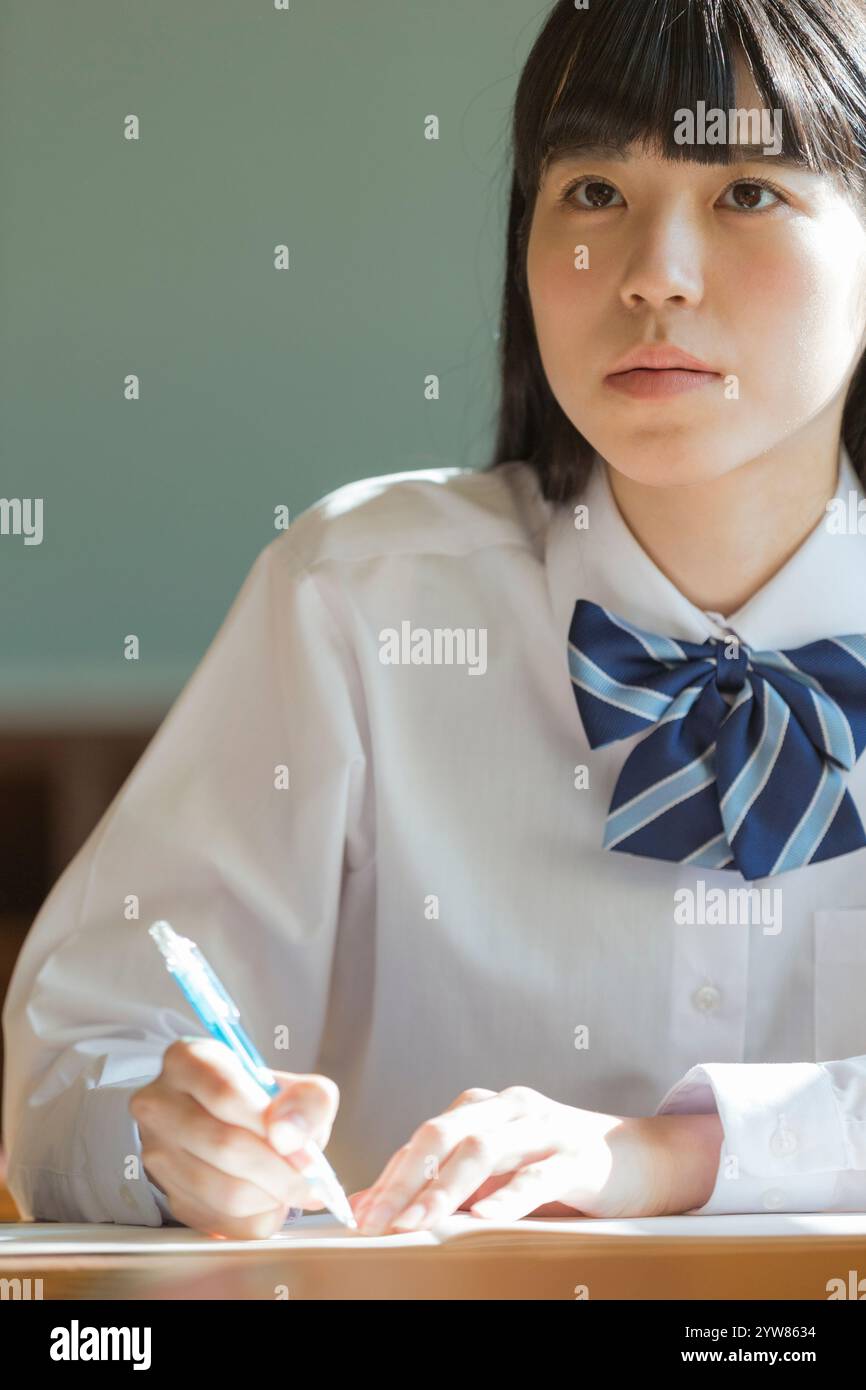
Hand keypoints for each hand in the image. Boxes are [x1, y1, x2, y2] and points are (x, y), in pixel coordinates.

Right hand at [130, 1039, 339, 1237]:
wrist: (227, 1122)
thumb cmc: (260, 1101)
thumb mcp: (293, 1085)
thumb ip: (308, 1101)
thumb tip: (290, 1138)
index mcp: (187, 1061)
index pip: (226, 1095)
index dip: (273, 1127)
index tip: (307, 1151)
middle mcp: (159, 1104)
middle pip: (223, 1145)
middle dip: (279, 1171)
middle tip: (311, 1182)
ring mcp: (155, 1151)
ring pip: (220, 1190)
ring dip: (269, 1199)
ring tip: (292, 1189)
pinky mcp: (166, 1192)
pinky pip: (218, 1221)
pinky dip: (255, 1219)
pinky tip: (270, 1203)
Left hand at [354, 1086, 723, 1233]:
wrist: (642, 1157)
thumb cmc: (560, 1167)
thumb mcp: (502, 1171)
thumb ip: (451, 1182)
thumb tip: (383, 1206)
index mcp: (486, 1108)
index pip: (425, 1137)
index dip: (390, 1175)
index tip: (362, 1213)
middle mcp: (510, 1108)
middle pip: (443, 1135)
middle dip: (404, 1179)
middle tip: (378, 1220)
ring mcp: (544, 1128)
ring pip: (483, 1151)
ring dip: (445, 1190)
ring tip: (418, 1223)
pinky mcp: (577, 1156)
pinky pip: (536, 1176)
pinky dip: (507, 1196)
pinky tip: (484, 1217)